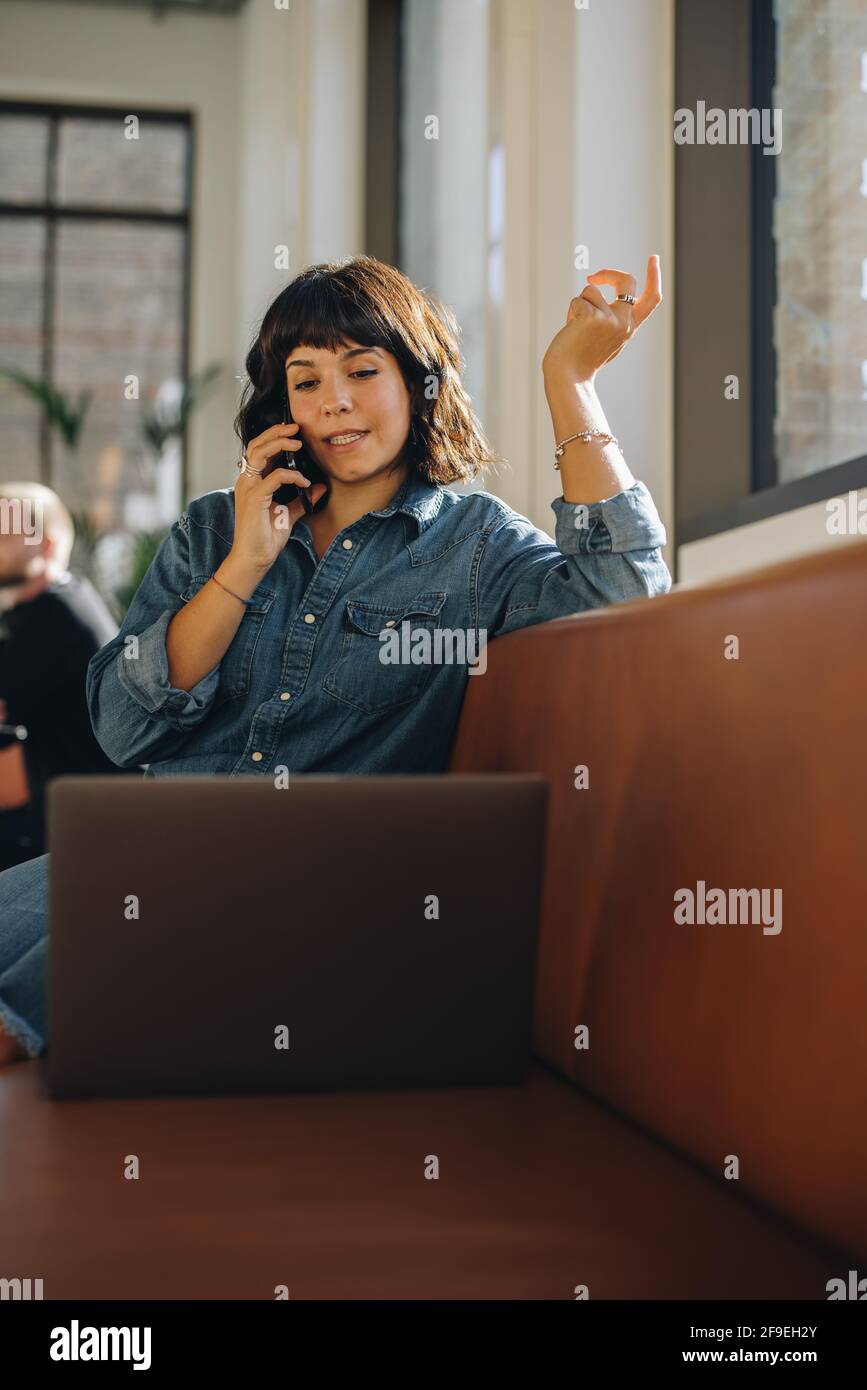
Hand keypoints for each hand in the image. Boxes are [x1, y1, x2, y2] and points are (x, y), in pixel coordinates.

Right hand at [231, 423, 327, 574]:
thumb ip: (300, 499)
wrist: (253, 559)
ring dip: (279, 444)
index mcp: (251, 482)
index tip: (294, 433)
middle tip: (296, 428)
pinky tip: (304, 482)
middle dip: (276, 432)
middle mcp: (246, 481)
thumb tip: (319, 487)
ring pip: (259, 453)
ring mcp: (248, 488)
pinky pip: (275, 477)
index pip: (259, 451)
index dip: (275, 438)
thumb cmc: (265, 539)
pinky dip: (292, 475)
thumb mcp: (287, 514)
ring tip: (298, 442)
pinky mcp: (254, 498)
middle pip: (256, 444)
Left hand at [542, 254, 662, 385]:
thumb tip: (594, 291)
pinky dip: (571, 312)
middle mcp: (625, 322)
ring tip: (576, 329)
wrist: (568, 377)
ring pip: (591, 291)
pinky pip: (578, 300)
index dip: (654, 276)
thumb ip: (609, 318)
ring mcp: (610, 319)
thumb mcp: (604, 338)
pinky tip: (571, 332)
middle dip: (608, 274)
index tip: (654, 258)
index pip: (651, 299)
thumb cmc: (581, 360)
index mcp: (629, 327)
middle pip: (626, 282)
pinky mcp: (593, 317)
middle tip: (593, 277)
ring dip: (579, 305)